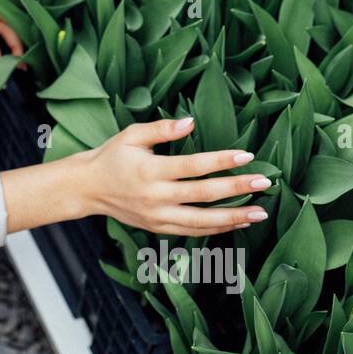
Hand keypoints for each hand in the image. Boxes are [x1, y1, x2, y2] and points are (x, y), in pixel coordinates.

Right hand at [71, 117, 270, 235]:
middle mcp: (155, 197)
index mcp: (149, 170)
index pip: (192, 166)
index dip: (220, 160)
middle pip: (203, 195)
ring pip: (201, 221)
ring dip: (233, 217)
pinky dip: (216, 229)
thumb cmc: (112, 156)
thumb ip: (161, 128)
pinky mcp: (157, 228)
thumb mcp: (131, 135)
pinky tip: (236, 223)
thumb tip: (190, 122)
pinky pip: (191, 231)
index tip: (246, 155)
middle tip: (264, 182)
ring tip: (259, 213)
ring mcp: (156, 216)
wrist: (88, 188)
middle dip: (236, 189)